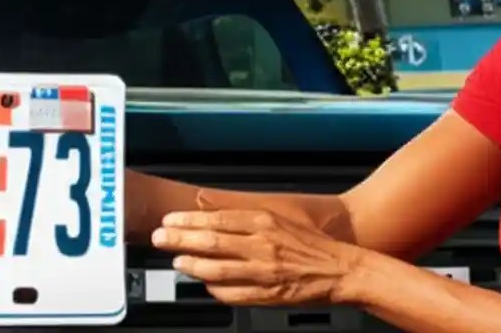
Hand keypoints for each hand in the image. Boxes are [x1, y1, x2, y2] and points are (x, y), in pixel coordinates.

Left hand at [151, 195, 365, 306]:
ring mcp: (264, 272)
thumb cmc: (307, 242)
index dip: (187, 221)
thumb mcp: (275, 216)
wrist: (341, 269)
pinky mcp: (267, 295)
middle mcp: (262, 245)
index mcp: (263, 222)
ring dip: (192, 265)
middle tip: (159, 238)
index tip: (167, 220)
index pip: (216, 220)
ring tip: (176, 261)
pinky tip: (203, 283)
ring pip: (217, 270)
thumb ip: (240, 213)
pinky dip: (214, 289)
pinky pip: (232, 294)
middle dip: (180, 240)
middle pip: (211, 242)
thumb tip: (204, 205)